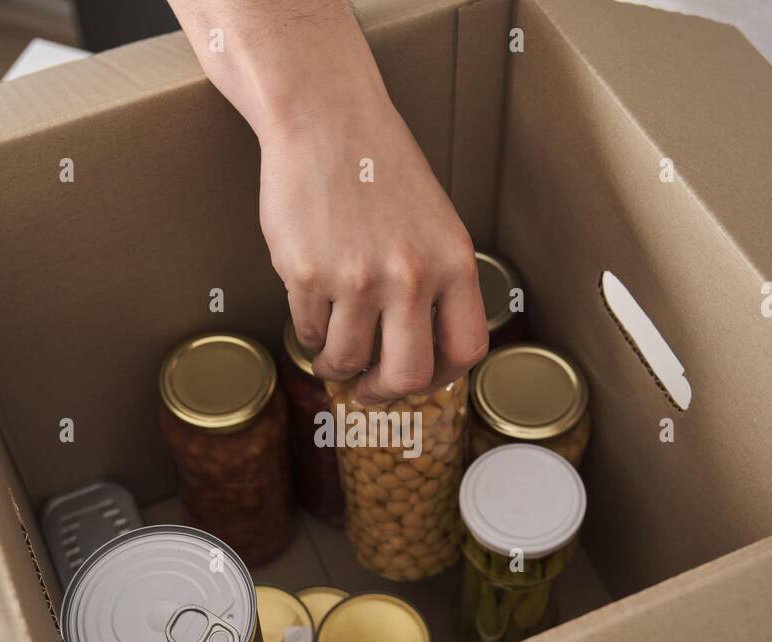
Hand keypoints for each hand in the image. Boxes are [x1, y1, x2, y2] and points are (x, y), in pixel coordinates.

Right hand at [260, 98, 486, 402]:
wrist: (326, 119)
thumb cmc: (379, 167)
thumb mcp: (434, 223)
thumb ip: (438, 281)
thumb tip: (423, 349)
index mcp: (453, 261)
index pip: (466, 349)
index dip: (442, 378)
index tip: (421, 381)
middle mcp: (411, 275)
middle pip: (408, 374)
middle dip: (384, 393)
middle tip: (368, 391)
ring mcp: (357, 278)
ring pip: (346, 358)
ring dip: (334, 365)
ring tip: (329, 353)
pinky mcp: (306, 274)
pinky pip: (308, 330)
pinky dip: (308, 331)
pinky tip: (312, 311)